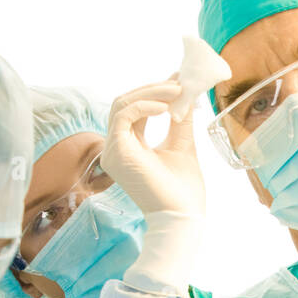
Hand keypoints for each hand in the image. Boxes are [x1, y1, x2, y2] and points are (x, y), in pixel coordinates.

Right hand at [100, 81, 204, 217]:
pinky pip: (124, 115)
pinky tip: (166, 108)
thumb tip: (185, 91)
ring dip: (151, 93)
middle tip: (179, 81)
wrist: (182, 217)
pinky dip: (146, 106)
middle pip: (125, 103)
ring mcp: (113, 151)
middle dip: (153, 89)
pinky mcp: (117, 152)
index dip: (155, 92)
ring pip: (122, 104)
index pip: (134, 109)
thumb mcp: (182, 144)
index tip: (178, 81)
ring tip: (178, 90)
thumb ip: (180, 119)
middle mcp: (116, 148)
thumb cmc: (183, 190)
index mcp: (129, 147)